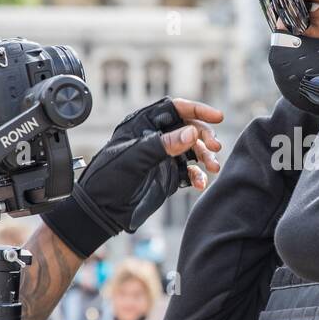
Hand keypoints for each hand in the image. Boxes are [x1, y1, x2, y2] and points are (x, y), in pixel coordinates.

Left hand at [42, 97, 223, 256]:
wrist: (102, 210)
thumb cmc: (108, 178)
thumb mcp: (135, 158)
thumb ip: (163, 144)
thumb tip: (191, 132)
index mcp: (143, 124)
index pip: (175, 109)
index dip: (197, 110)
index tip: (217, 117)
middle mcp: (156, 138)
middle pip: (189, 128)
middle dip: (205, 136)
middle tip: (215, 147)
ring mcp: (163, 157)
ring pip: (193, 150)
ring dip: (205, 157)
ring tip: (213, 167)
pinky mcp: (168, 176)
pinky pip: (189, 172)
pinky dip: (198, 176)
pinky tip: (200, 184)